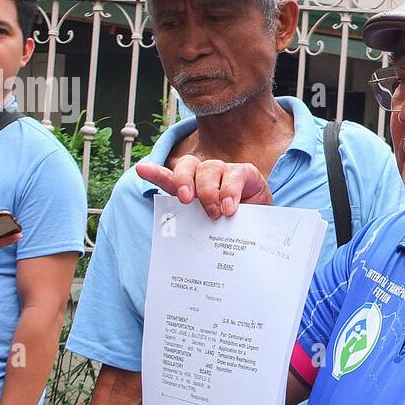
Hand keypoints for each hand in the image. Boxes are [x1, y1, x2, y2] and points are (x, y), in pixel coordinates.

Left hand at [135, 155, 271, 218]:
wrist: (261, 228)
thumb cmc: (231, 227)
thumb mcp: (208, 227)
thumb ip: (194, 225)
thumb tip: (180, 238)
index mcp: (191, 188)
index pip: (169, 177)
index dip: (156, 172)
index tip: (142, 170)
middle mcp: (205, 175)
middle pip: (187, 165)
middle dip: (183, 180)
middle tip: (186, 200)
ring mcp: (224, 171)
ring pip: (208, 169)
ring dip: (208, 191)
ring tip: (215, 214)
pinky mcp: (245, 172)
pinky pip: (233, 176)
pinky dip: (229, 192)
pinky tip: (229, 208)